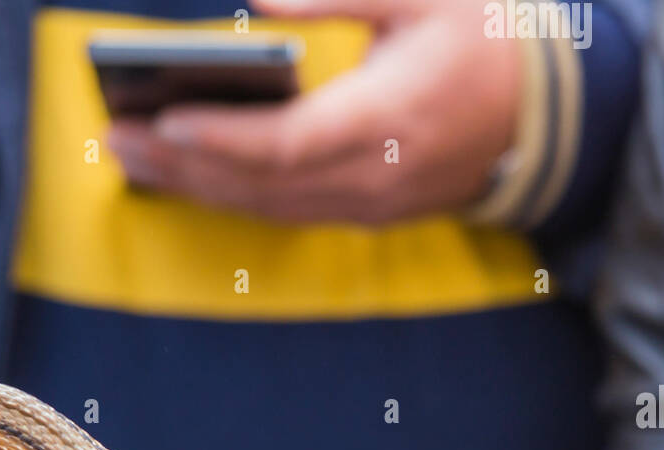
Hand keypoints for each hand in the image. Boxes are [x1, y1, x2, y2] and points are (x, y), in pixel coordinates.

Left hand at [105, 0, 521, 224]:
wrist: (549, 115)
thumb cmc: (488, 39)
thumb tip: (256, 0)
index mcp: (387, 119)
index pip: (287, 144)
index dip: (221, 138)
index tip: (162, 120)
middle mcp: (371, 178)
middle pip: (259, 185)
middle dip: (181, 166)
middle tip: (114, 139)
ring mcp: (368, 206)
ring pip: (266, 206)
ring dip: (195, 186)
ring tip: (132, 159)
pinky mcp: (366, 214)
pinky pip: (285, 212)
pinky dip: (231, 195)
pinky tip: (189, 178)